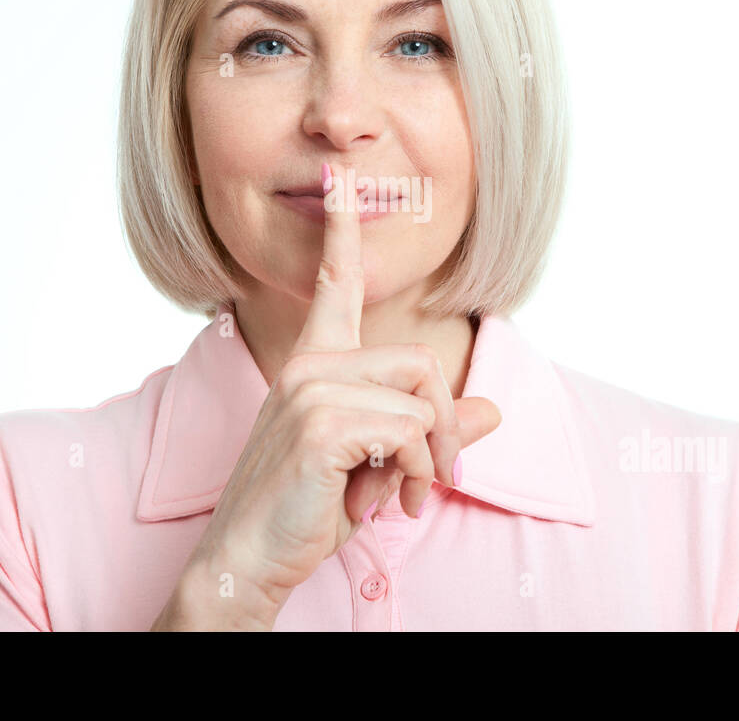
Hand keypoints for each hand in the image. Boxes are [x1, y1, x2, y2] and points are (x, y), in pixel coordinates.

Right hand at [177, 162, 501, 623]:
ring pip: (419, 396)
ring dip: (427, 459)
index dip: (342, 232)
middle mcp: (309, 366)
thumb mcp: (377, 468)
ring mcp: (310, 389)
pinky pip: (408, 431)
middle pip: (419, 362)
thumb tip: (491, 411)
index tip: (341, 179)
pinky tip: (381, 501)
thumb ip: (427, 432)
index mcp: (315, 365)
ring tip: (402, 497)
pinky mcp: (318, 423)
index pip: (334, 286)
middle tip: (431, 479)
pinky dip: (413, 472)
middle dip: (441, 426)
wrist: (247, 560)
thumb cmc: (304, 512)